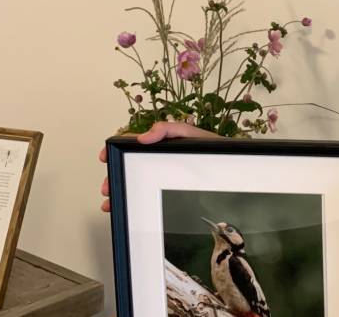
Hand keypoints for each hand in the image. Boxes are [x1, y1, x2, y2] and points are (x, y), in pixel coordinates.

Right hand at [99, 121, 222, 212]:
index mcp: (162, 144)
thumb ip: (170, 130)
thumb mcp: (193, 136)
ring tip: (112, 202)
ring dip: (120, 191)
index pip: (132, 144)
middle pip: (128, 167)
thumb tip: (143, 137)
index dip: (116, 149)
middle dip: (115, 177)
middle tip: (108, 187)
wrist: (232, 170)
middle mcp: (158, 160)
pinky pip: (146, 195)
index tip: (106, 157)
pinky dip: (132, 202)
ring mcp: (161, 175)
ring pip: (134, 183)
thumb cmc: (214, 152)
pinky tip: (125, 209)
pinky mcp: (167, 189)